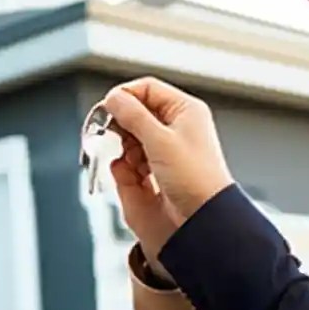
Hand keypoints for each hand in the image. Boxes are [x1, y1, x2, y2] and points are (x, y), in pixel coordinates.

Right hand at [103, 77, 234, 261]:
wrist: (200, 220)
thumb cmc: (195, 179)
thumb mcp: (160, 140)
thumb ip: (132, 115)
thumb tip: (113, 98)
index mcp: (184, 112)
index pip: (147, 89)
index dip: (125, 96)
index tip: (108, 107)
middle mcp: (173, 129)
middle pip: (134, 113)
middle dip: (121, 125)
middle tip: (111, 132)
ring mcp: (161, 151)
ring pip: (128, 138)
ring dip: (124, 148)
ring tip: (133, 161)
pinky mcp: (150, 173)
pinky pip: (126, 162)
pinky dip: (124, 167)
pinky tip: (135, 177)